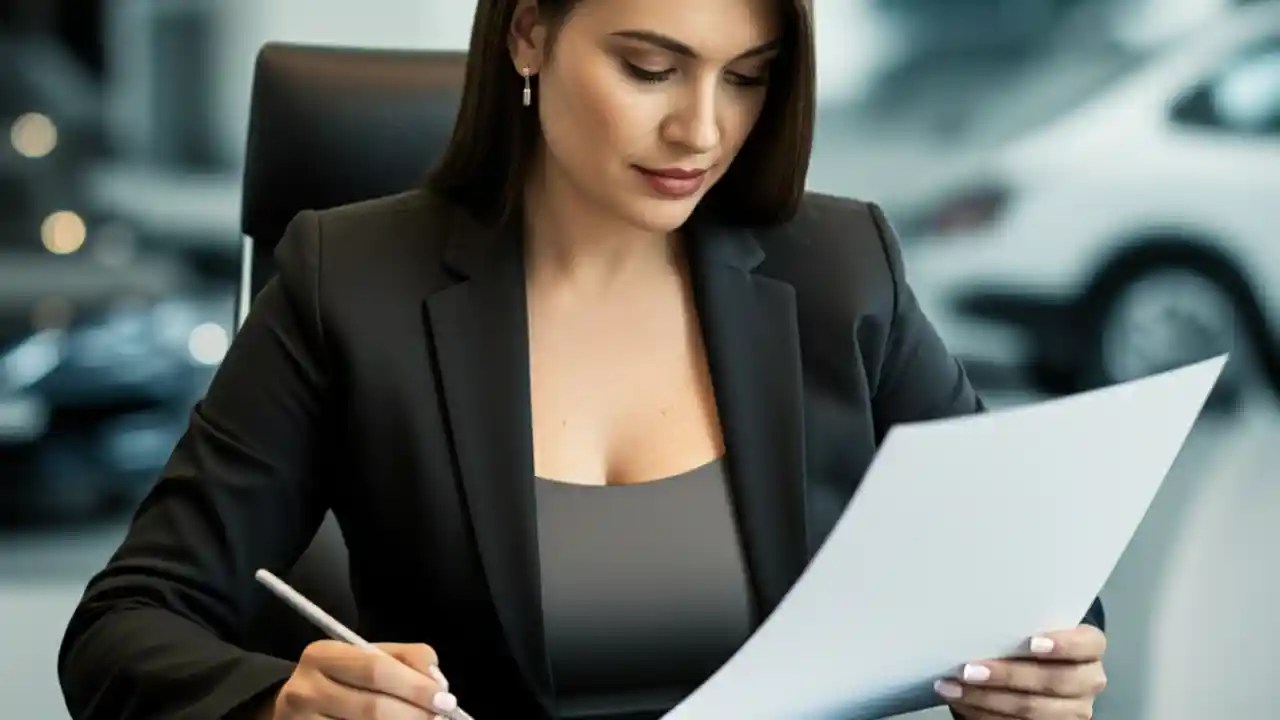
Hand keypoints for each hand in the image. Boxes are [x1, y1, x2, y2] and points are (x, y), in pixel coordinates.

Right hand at [263, 640, 457, 719]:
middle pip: (372, 707)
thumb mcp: (369, 656)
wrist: (298, 706)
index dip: (415, 686)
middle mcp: (304, 690)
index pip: (376, 669)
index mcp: (322, 655)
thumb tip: (437, 683)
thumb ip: (408, 659)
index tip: (446, 698)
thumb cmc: (344, 678)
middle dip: (414, 714)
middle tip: (441, 718)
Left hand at [937, 625, 1107, 719]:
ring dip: (986, 699)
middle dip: (1008, 675)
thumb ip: (1016, 626)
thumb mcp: (1026, 629)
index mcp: (1090, 649)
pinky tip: (963, 704)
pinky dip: (985, 715)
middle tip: (967, 670)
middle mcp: (1088, 681)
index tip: (1030, 642)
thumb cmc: (1023, 642)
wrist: (1030, 674)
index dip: (1062, 644)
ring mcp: (1074, 710)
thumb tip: (978, 621)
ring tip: (953, 688)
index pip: (1087, 644)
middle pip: (1054, 681)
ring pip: (1033, 709)